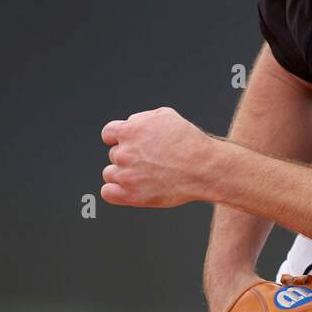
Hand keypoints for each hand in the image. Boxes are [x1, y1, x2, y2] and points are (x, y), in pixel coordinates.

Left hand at [100, 107, 216, 207]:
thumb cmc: (190, 141)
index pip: (108, 133)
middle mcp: (124, 153)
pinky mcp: (131, 195)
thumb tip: (129, 124)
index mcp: (129, 131)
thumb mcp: (167, 116)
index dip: (121, 138)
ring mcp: (126, 175)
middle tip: (152, 161)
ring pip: (110, 174)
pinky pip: (108, 192)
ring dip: (123, 174)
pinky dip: (116, 191)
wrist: (204, 168)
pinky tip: (131, 188)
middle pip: (114, 155)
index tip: (133, 144)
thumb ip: (142, 118)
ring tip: (147, 175)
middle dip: (129, 157)